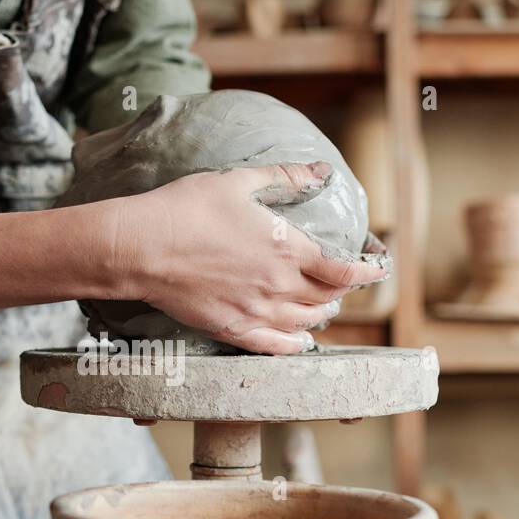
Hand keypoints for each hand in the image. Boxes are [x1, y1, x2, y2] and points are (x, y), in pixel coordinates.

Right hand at [114, 163, 388, 354]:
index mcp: (287, 249)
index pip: (343, 270)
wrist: (141, 248)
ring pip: (305, 324)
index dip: (366, 272)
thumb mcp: (239, 182)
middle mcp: (278, 286)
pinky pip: (275, 348)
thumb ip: (286, 178)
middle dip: (340, 292)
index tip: (377, 268)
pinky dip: (295, 346)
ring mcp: (256, 313)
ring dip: (320, 315)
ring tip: (322, 308)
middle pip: (326, 299)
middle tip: (342, 283)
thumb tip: (321, 170)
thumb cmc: (187, 209)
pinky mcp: (232, 330)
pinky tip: (300, 342)